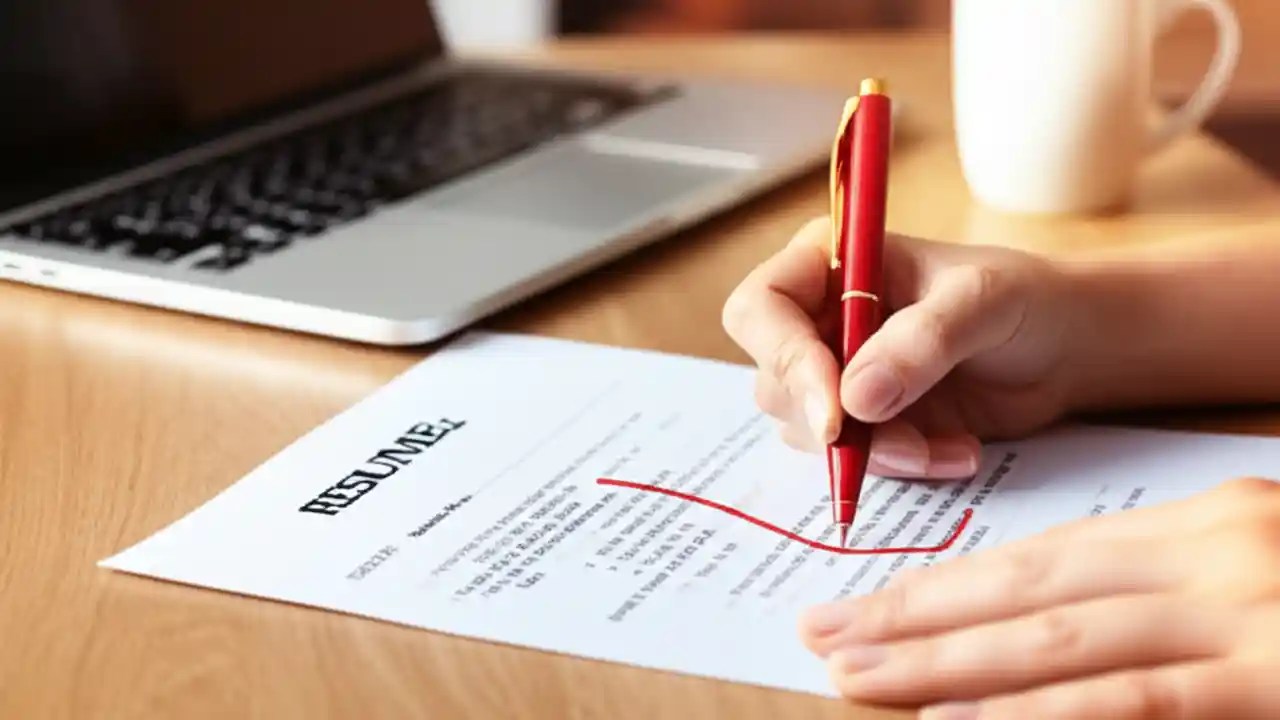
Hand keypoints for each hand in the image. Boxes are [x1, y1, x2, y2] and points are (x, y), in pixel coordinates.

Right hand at [721, 218, 1076, 478]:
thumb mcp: (982, 301)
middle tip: (902, 444)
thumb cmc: (1023, 299)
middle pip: (774, 380)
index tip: (835, 411)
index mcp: (827, 264)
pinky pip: (852, 460)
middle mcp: (817, 319)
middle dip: (834, 422)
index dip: (784, 359)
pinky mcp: (862, 423)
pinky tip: (957, 452)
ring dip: (875, 451)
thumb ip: (921, 341)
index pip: (761, 308)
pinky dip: (903, 464)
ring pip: (809, 430)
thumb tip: (855, 398)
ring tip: (947, 446)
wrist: (1065, 349)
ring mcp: (836, 375)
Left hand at [797, 477, 1279, 718]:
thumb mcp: (1256, 569)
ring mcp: (1238, 617)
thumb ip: (1161, 590)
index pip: (1044, 553)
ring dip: (942, 662)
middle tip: (822, 633)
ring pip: (1056, 637)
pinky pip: (1131, 698)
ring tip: (854, 676)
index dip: (945, 582)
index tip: (866, 603)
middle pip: (1027, 585)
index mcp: (1200, 524)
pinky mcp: (1267, 682)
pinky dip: (1032, 712)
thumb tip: (1051, 623)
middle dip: (913, 614)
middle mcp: (1206, 557)